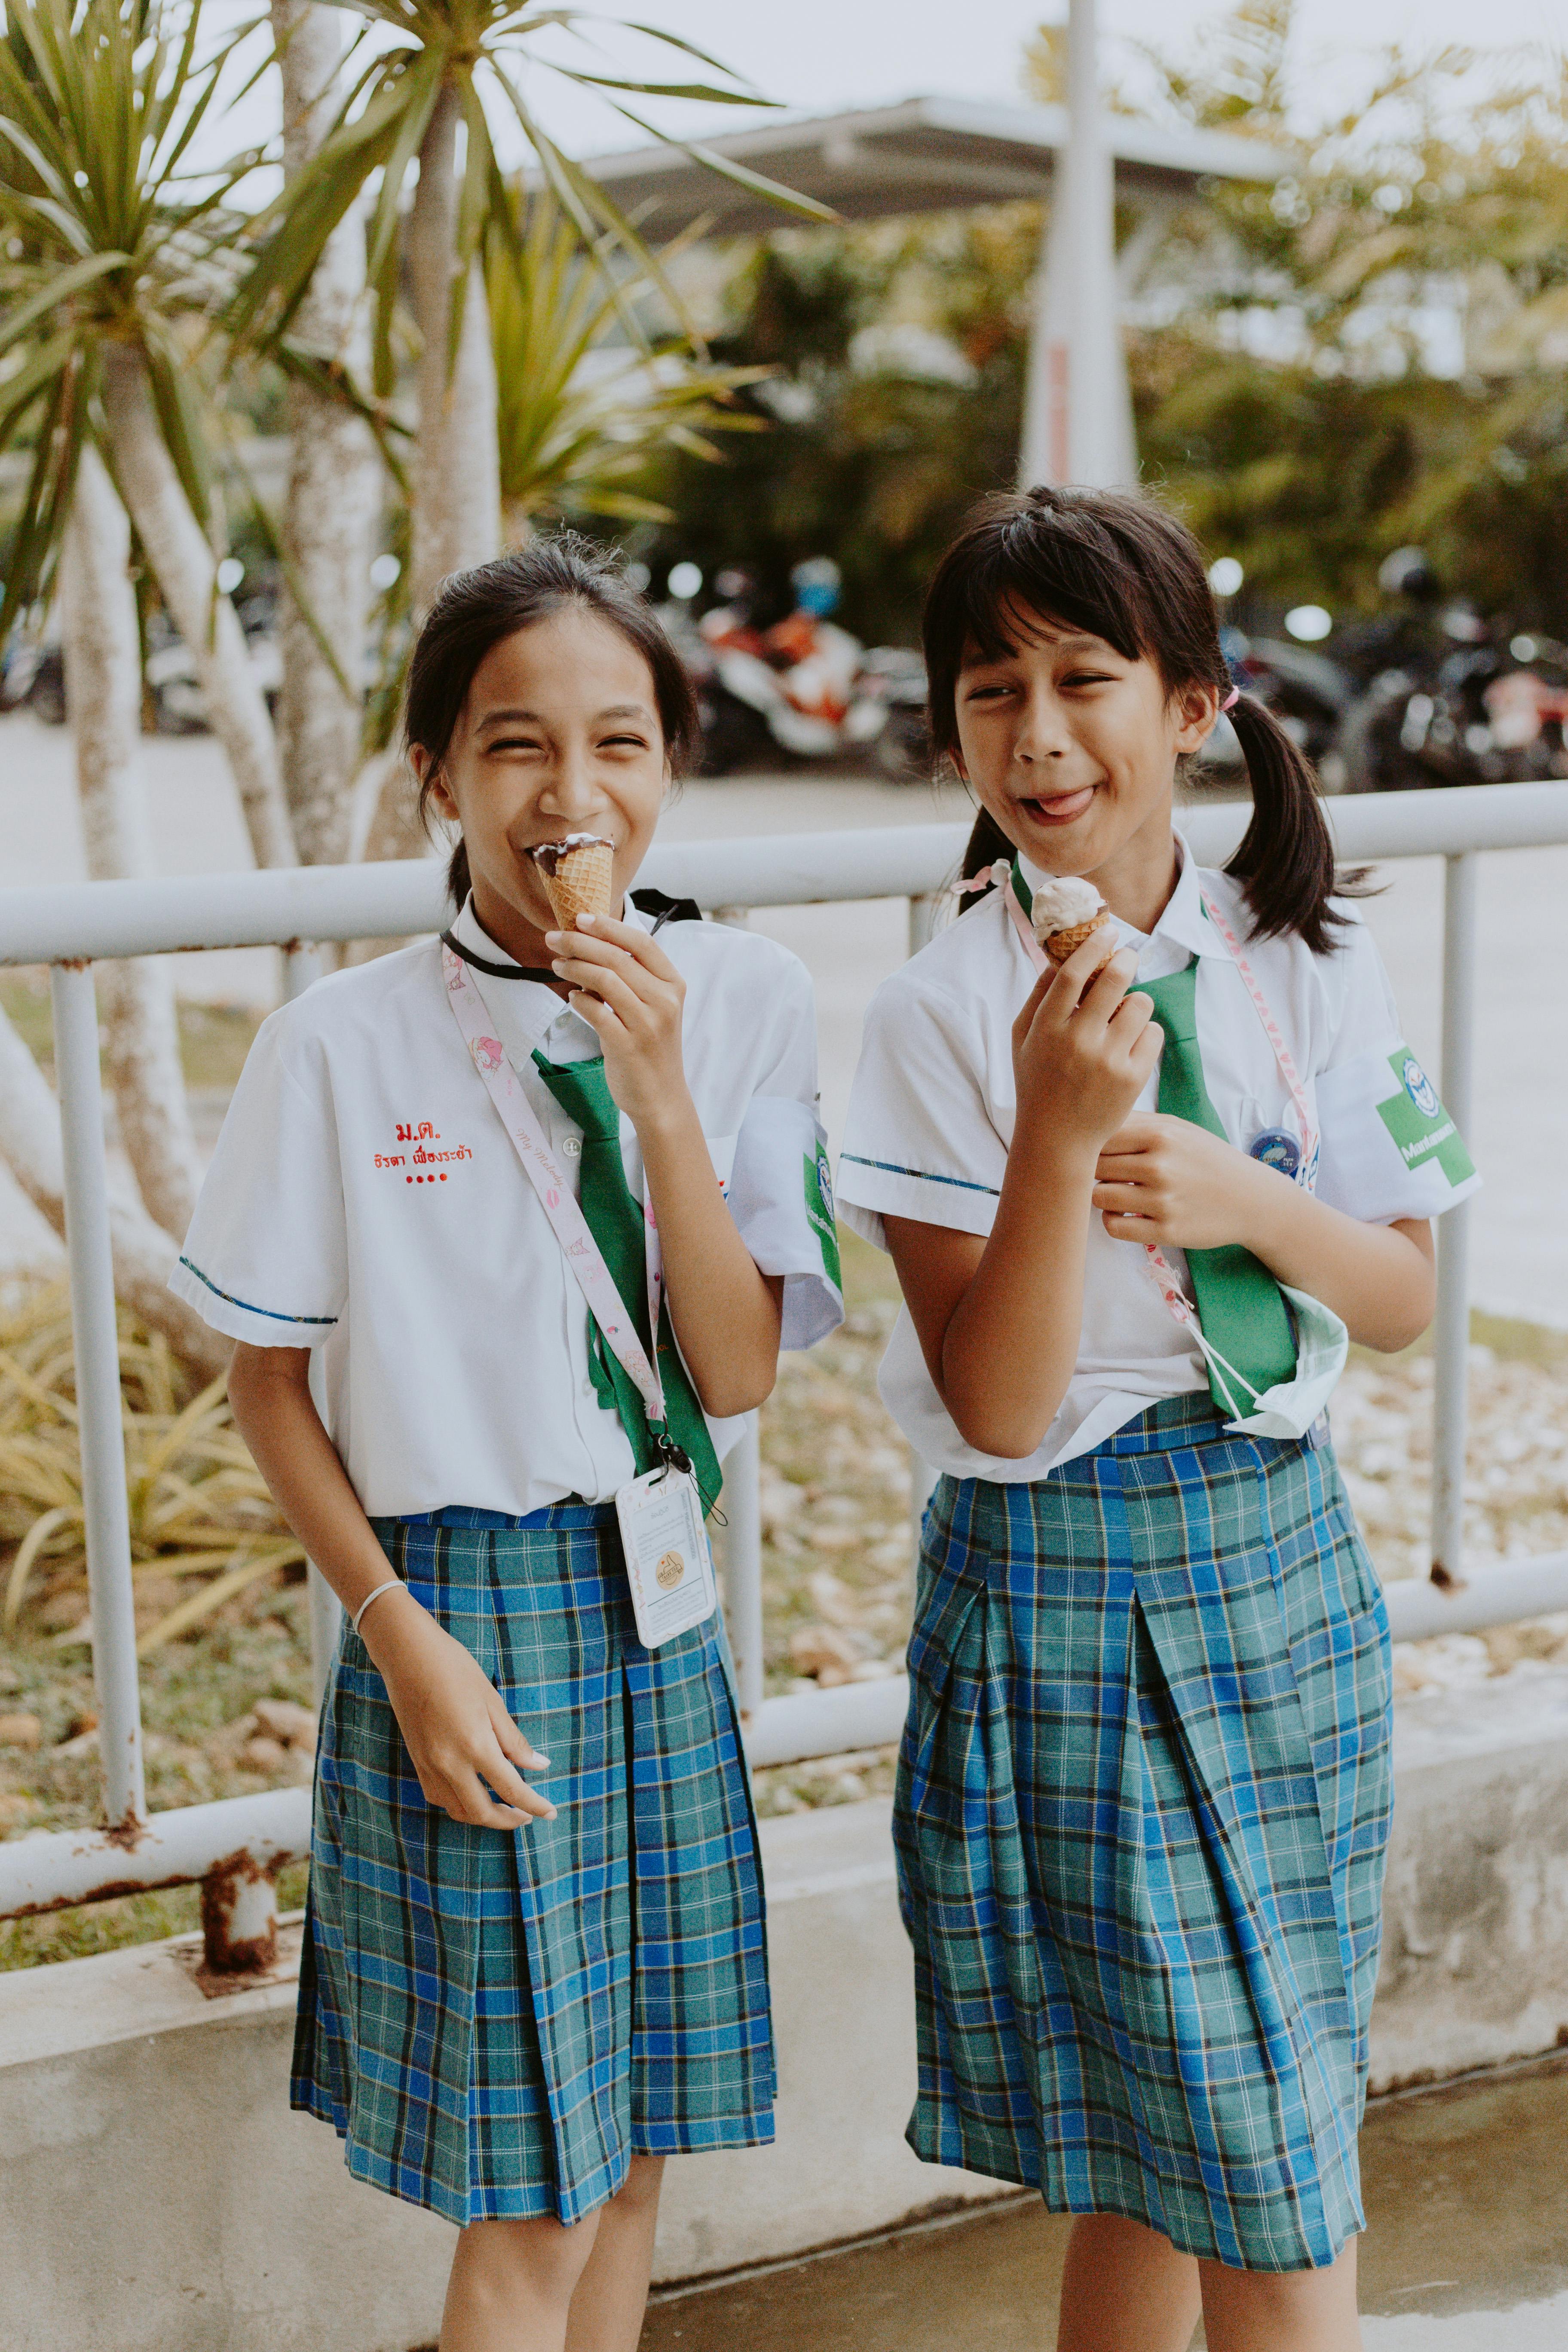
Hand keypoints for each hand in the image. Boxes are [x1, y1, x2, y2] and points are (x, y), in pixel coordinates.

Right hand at [363, 1594, 556, 1829]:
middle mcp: (450, 1763)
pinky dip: (457, 1803)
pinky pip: (438, 1796)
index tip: (550, 1812)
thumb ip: (514, 1741)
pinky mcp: (416, 1761)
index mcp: (475, 1746)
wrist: (408, 1655)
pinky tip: (470, 1793)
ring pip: (457, 1809)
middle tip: (527, 1815)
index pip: (512, 1789)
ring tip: (502, 1807)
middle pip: (481, 1812)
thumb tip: (539, 1766)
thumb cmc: (455, 1669)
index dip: (534, 1805)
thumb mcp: (493, 1702)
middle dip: (507, 1820)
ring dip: (481, 1816)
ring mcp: (429, 1765)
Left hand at [546, 912, 689, 1129]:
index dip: (609, 926)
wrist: (661, 1097)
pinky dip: (579, 1000)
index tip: (580, 917)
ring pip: (605, 980)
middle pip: (617, 957)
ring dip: (574, 967)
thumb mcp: (653, 1008)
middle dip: (580, 942)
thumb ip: (632, 979)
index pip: (641, 943)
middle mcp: (665, 1001)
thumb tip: (589, 948)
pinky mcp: (628, 1046)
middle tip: (554, 937)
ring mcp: (648, 1024)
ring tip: (557, 964)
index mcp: (673, 984)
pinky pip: (596, 1013)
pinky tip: (572, 997)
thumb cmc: (651, 1048)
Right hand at [1013, 934, 1160, 1160]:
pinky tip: (1129, 1045)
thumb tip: (1059, 956)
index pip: (1072, 975)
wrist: (1057, 1139)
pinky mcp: (1133, 1078)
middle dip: (1126, 959)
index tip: (1107, 932)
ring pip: (1140, 1005)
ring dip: (1135, 1003)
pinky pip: (1153, 1033)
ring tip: (1122, 1016)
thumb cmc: (1037, 1083)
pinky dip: (1145, 1033)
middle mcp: (1077, 1043)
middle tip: (1127, 957)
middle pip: (1114, 979)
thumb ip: (1039, 997)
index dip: (1093, 946)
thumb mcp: (1022, 1040)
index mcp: (1046, 1030)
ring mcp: (1108, 1061)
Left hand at [1093, 1112, 1280, 1249]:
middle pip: (1095, 1166)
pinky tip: (1125, 1213)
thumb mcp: (1180, 1129)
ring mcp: (1162, 1201)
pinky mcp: (1165, 1231)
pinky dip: (1112, 1220)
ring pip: (1099, 1197)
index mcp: (1161, 1135)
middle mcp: (1160, 1167)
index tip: (1097, 1150)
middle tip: (1110, 1174)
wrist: (1252, 1199)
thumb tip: (1095, 1118)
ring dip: (1103, 1195)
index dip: (1092, 1144)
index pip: (1100, 1137)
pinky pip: (1114, 1226)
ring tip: (1118, 1192)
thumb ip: (1138, 1122)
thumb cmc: (1208, 1160)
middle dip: (1096, 1170)